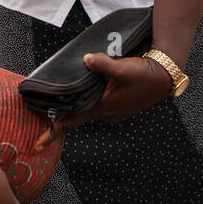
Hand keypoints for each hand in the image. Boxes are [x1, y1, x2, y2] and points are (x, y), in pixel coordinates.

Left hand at [33, 52, 173, 150]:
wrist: (164, 78)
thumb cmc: (144, 75)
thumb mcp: (122, 68)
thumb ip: (102, 64)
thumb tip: (86, 59)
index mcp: (102, 108)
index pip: (72, 121)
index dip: (53, 132)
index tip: (38, 144)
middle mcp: (105, 113)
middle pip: (76, 116)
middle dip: (60, 115)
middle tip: (42, 113)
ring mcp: (112, 111)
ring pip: (87, 109)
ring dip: (76, 105)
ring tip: (63, 97)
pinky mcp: (118, 105)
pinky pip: (97, 105)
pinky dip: (89, 100)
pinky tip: (88, 89)